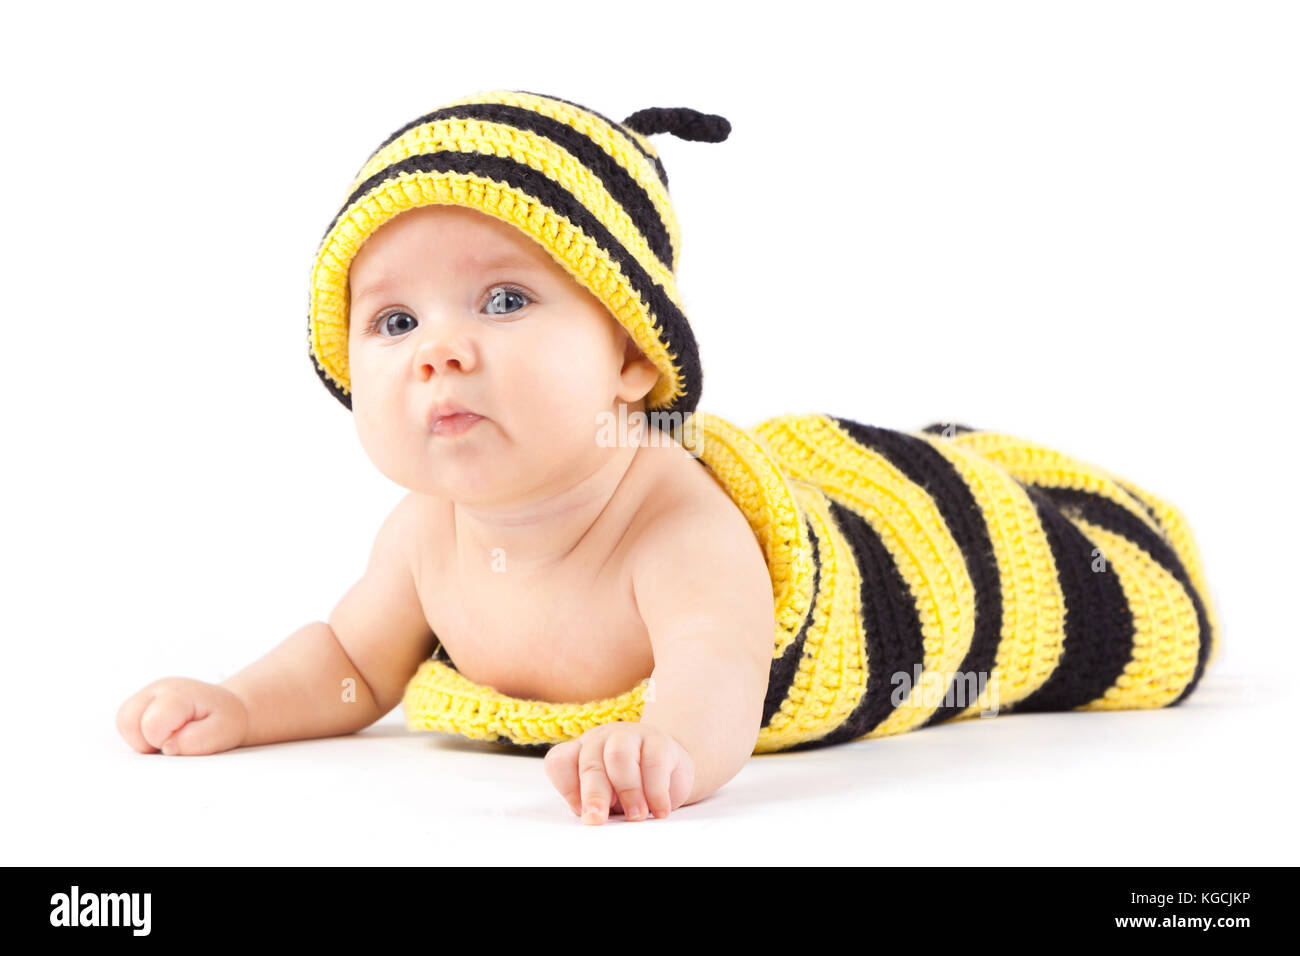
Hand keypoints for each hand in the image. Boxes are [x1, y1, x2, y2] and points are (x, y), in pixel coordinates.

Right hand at [116, 677, 248, 755]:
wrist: (225, 709)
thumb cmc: (224, 720)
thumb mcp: (224, 731)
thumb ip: (198, 740)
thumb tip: (168, 747)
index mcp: (179, 693)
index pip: (151, 724)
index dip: (163, 742)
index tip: (183, 740)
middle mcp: (158, 689)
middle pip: (128, 720)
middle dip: (148, 741)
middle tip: (174, 740)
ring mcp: (146, 694)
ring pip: (123, 722)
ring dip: (140, 739)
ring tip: (166, 738)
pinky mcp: (140, 703)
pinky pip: (124, 724)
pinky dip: (138, 735)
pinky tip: (159, 735)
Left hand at [543, 721, 693, 824]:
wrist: (672, 774)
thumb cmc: (630, 789)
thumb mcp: (606, 799)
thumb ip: (594, 804)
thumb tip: (591, 819)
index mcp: (581, 753)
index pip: (559, 761)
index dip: (566, 787)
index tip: (580, 811)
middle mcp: (602, 740)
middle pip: (590, 763)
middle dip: (593, 795)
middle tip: (597, 819)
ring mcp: (631, 735)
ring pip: (619, 757)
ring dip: (627, 791)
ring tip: (635, 816)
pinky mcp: (660, 741)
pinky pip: (654, 763)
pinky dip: (655, 792)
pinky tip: (659, 810)